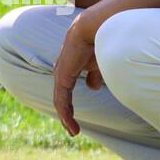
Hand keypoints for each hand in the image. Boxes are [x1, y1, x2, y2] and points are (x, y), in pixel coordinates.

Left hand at [53, 18, 103, 136]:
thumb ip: (94, 74)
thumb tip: (93, 87)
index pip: (65, 90)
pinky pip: (62, 101)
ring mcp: (61, 75)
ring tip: (73, 131)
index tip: (75, 117)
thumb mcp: (98, 62)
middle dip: (66, 114)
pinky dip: (66, 115)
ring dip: (66, 118)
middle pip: (61, 98)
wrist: (94, 28)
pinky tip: (72, 125)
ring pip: (61, 102)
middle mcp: (62, 71)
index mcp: (69, 67)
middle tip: (72, 129)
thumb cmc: (99, 39)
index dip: (70, 104)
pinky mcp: (63, 78)